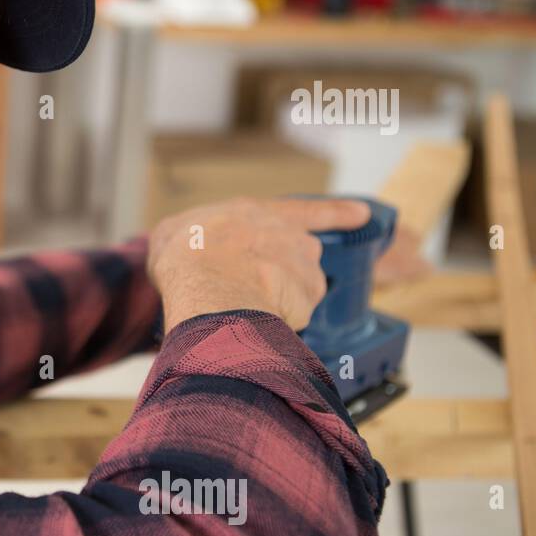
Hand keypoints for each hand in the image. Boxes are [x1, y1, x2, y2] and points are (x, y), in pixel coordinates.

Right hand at [148, 197, 371, 334]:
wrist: (207, 286)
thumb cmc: (186, 256)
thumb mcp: (172, 233)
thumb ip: (189, 236)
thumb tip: (183, 244)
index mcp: (255, 213)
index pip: (307, 210)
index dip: (337, 213)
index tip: (363, 214)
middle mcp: (287, 234)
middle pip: (300, 255)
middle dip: (286, 273)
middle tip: (256, 290)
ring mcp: (301, 265)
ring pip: (301, 287)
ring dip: (284, 300)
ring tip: (248, 311)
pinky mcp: (308, 297)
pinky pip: (298, 315)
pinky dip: (283, 323)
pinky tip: (256, 325)